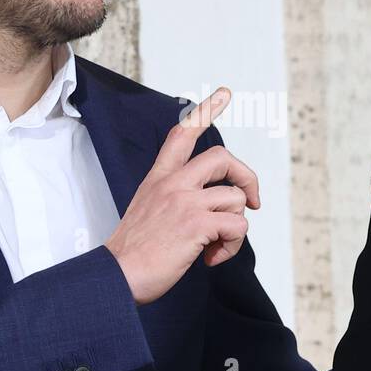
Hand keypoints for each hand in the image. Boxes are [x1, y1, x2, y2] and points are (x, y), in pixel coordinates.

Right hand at [105, 88, 260, 304]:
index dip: (206, 111)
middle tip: (253, 203)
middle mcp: (173, 183)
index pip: (182, 133)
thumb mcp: (148, 210)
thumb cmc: (134, 253)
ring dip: (236, 226)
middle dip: (247, 178)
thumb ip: (176, 199)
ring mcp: (185, 201)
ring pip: (236, 198)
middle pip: (223, 157)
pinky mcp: (196, 223)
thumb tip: (214, 210)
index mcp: (160, 178)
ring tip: (215, 246)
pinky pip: (238, 226)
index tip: (224, 94)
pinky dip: (232, 246)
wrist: (116, 276)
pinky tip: (211, 258)